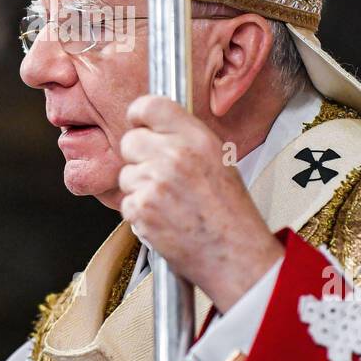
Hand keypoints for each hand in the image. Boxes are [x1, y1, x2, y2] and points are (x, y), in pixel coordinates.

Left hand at [118, 94, 283, 312]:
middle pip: (130, 141)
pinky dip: (140, 213)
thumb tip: (158, 129)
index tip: (138, 123)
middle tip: (157, 174)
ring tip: (168, 203)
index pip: (151, 105)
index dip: (139, 114)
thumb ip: (186, 140)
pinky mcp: (142, 209)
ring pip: (126, 175)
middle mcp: (174, 156)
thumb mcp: (218, 160)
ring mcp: (155, 182)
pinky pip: (126, 202)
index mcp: (196, 139)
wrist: (234, 254)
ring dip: (140, 188)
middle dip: (138, 157)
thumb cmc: (230, 213)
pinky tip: (163, 218)